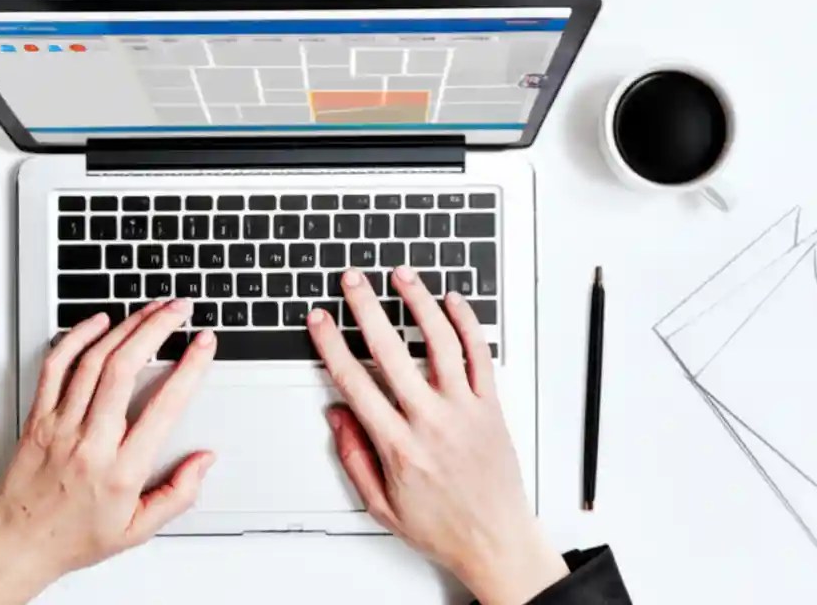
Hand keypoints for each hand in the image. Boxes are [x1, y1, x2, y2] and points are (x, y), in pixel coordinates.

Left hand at [0, 300, 215, 604]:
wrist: (17, 544)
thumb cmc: (74, 537)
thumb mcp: (138, 530)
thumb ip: (178, 494)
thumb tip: (204, 460)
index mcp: (121, 470)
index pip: (164, 406)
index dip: (190, 368)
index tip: (204, 344)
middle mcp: (90, 443)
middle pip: (126, 368)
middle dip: (157, 328)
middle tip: (178, 309)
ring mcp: (60, 426)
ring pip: (94, 361)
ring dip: (126, 327)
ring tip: (150, 309)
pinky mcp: (38, 418)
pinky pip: (56, 367)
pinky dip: (77, 337)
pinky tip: (98, 323)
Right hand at [309, 267, 568, 604]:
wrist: (496, 540)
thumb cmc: (443, 527)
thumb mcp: (381, 505)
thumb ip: (354, 456)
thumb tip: (337, 414)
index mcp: (397, 445)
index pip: (354, 381)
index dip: (331, 344)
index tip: (320, 320)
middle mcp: (430, 421)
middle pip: (391, 351)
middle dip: (366, 308)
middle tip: (353, 280)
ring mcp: (464, 410)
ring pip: (439, 342)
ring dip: (418, 302)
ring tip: (402, 275)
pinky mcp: (491, 406)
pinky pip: (480, 355)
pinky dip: (467, 323)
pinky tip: (453, 301)